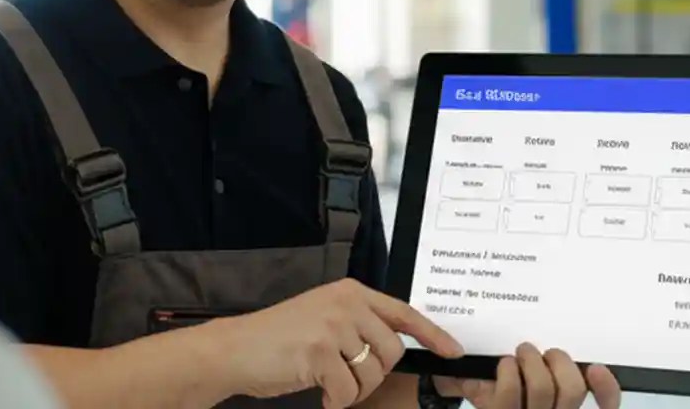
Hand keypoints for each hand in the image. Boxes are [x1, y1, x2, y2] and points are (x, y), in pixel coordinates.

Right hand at [212, 278, 464, 407]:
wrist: (235, 348)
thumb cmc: (279, 339)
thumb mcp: (324, 317)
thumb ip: (359, 323)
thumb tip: (397, 346)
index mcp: (351, 292)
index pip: (404, 312)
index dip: (433, 334)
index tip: (453, 351)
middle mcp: (345, 303)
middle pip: (391, 352)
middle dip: (373, 375)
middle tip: (343, 377)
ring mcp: (333, 326)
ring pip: (372, 375)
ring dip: (352, 390)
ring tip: (327, 382)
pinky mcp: (319, 351)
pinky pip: (347, 391)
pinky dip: (335, 401)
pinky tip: (318, 393)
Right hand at [433, 343, 620, 408]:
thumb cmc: (495, 397)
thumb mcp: (476, 390)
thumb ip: (468, 379)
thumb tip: (455, 357)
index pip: (506, 399)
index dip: (508, 377)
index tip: (505, 361)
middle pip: (543, 390)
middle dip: (533, 361)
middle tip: (524, 350)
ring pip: (571, 391)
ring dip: (561, 363)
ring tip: (550, 355)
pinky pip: (606, 406)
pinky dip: (605, 387)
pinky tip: (594, 369)